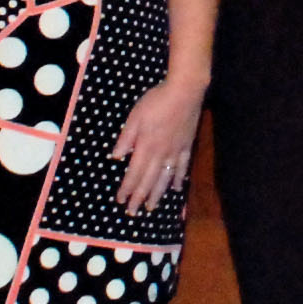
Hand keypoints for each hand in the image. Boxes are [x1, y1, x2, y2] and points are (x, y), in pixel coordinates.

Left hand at [111, 74, 204, 212]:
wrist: (185, 92)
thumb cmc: (156, 101)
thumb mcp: (135, 116)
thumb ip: (126, 138)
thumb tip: (116, 157)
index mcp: (146, 146)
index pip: (134, 173)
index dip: (127, 188)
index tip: (120, 200)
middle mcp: (161, 153)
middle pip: (149, 180)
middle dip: (139, 197)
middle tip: (133, 212)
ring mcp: (175, 151)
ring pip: (165, 178)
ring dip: (157, 194)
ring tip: (151, 207)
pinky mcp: (186, 146)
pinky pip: (182, 167)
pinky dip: (178, 179)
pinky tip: (175, 188)